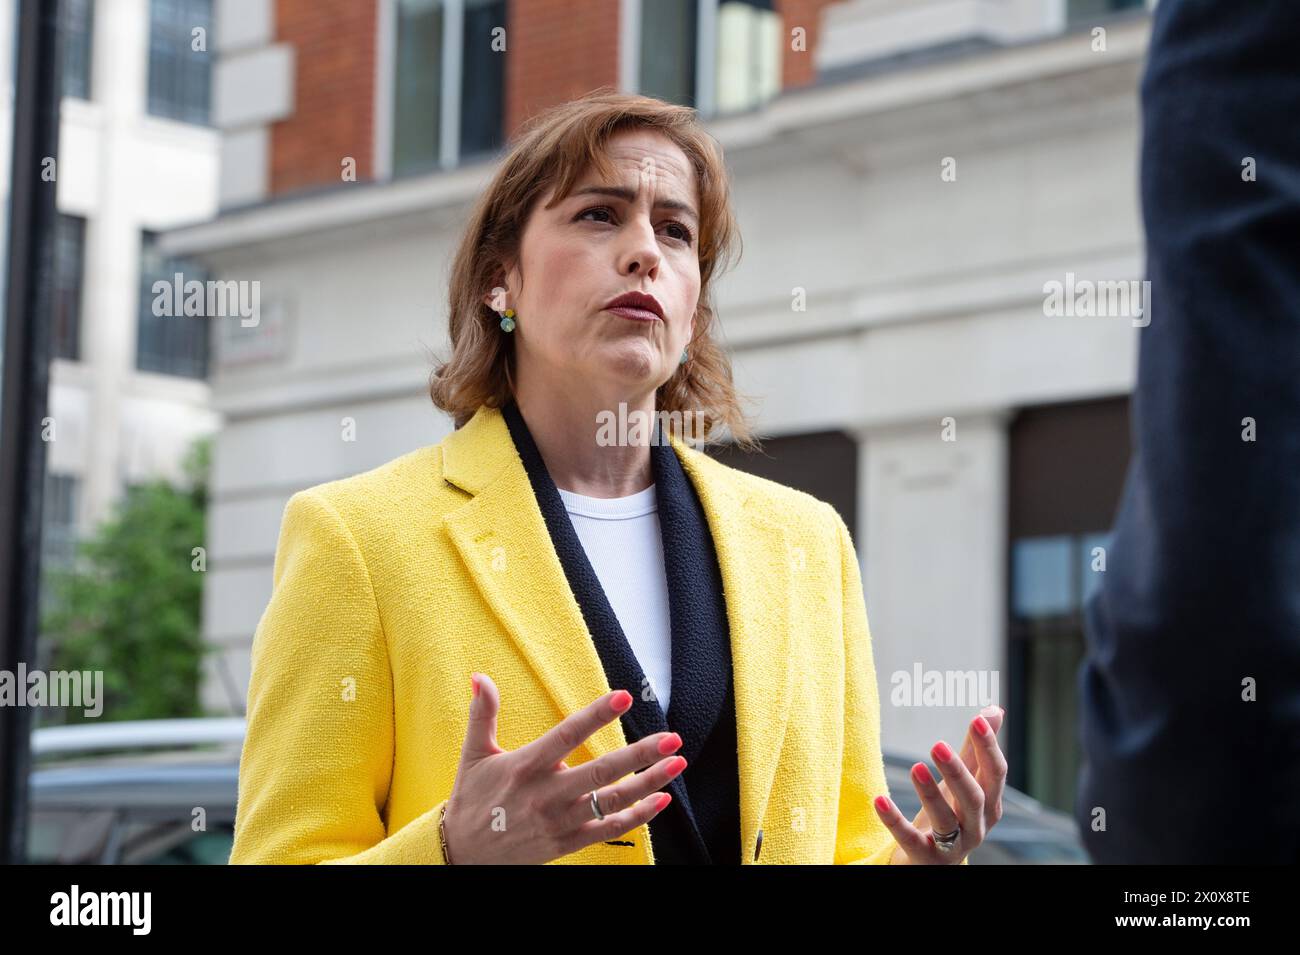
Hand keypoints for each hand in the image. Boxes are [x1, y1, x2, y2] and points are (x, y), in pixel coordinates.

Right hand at [440, 673, 684, 863]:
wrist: (462, 854)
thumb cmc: (472, 799)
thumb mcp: (473, 754)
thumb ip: (482, 714)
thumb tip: (479, 677)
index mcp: (526, 766)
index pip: (567, 735)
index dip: (596, 715)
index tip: (623, 697)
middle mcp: (546, 794)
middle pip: (602, 771)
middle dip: (640, 753)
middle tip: (671, 737)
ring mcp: (560, 821)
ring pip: (612, 801)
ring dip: (649, 782)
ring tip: (676, 762)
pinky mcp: (567, 843)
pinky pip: (609, 830)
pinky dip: (637, 817)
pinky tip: (661, 801)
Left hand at [872, 704, 1006, 864]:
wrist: (933, 862)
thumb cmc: (952, 815)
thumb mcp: (964, 782)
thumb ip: (975, 749)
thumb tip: (994, 709)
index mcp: (990, 804)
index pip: (996, 774)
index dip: (989, 748)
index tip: (977, 719)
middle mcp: (977, 826)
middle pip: (973, 798)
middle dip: (958, 772)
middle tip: (937, 744)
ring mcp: (953, 846)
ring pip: (945, 821)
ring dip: (929, 794)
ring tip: (915, 767)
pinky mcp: (925, 858)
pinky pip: (910, 840)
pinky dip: (895, 821)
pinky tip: (879, 801)